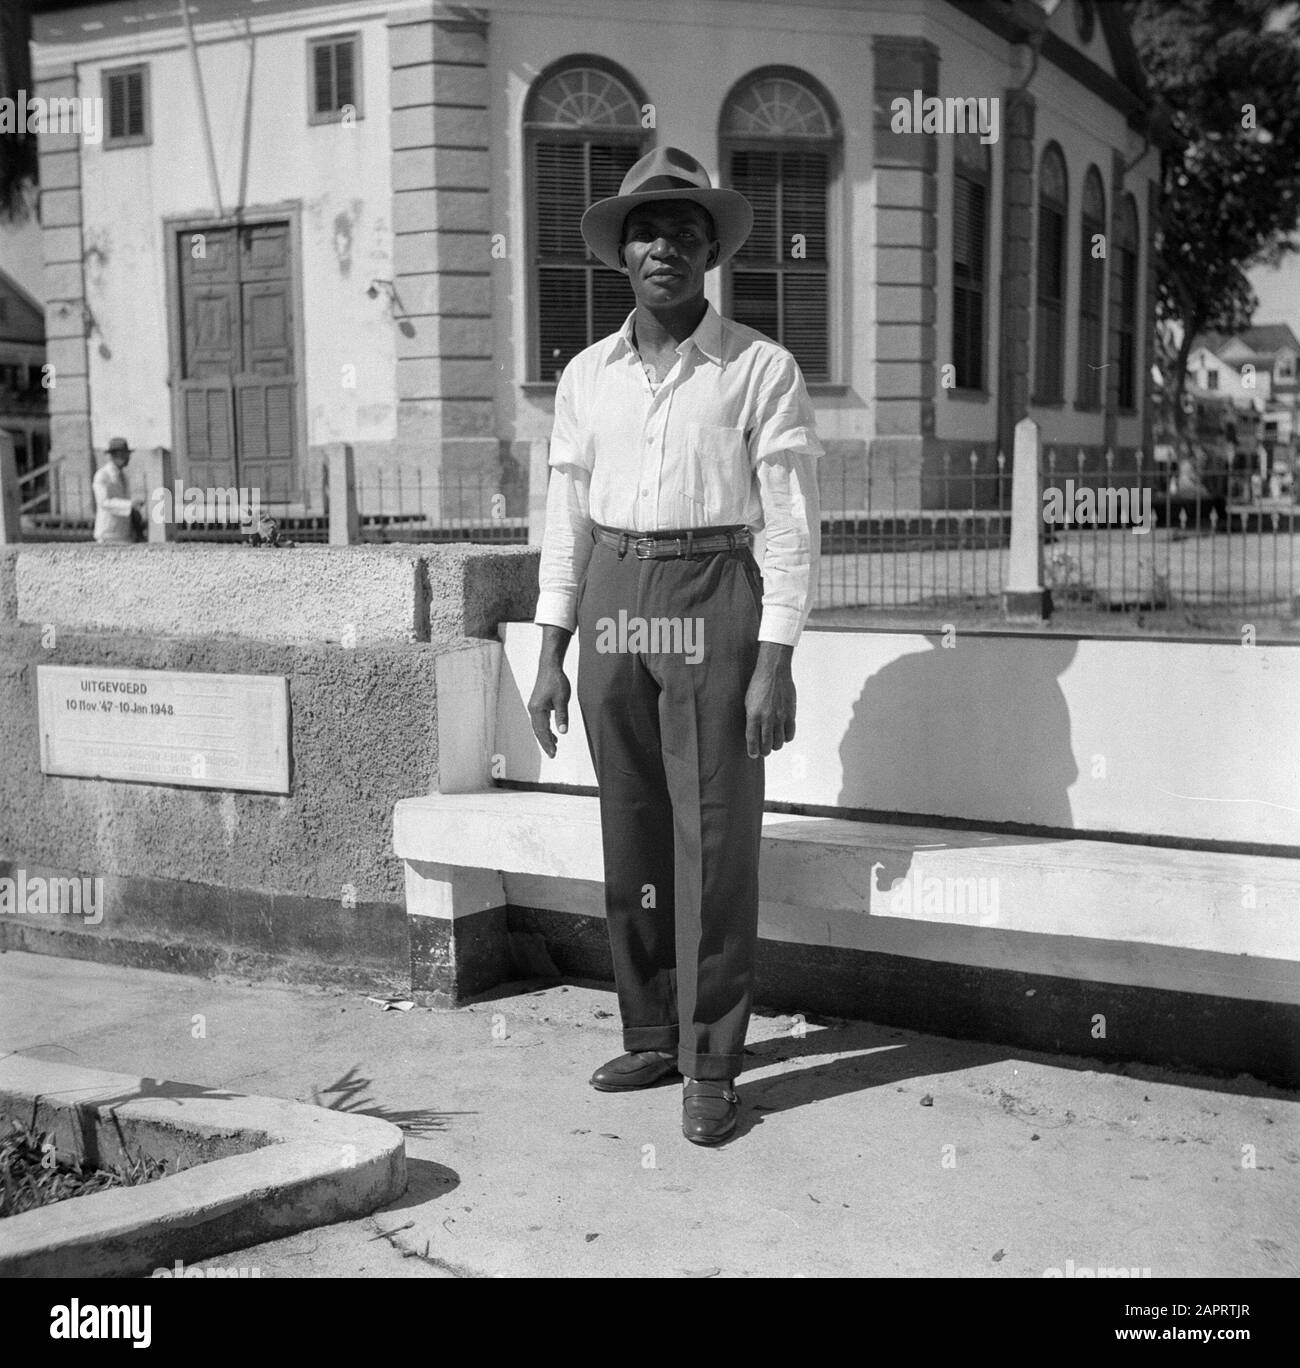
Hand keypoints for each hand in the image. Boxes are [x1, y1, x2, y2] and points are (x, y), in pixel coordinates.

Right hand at [528, 660, 570, 758]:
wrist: (549, 667)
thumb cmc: (557, 681)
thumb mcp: (562, 699)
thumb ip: (562, 716)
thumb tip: (563, 731)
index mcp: (537, 710)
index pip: (543, 731)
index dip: (548, 743)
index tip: (554, 753)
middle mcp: (533, 710)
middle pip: (538, 731)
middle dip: (545, 743)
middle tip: (553, 755)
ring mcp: (533, 707)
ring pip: (538, 727)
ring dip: (545, 737)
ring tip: (553, 746)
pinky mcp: (536, 704)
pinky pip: (539, 721)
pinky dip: (545, 729)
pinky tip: (553, 734)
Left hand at [745, 644, 795, 758]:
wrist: (774, 673)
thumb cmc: (758, 687)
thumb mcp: (748, 703)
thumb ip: (751, 720)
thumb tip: (754, 736)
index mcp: (753, 716)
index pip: (752, 741)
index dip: (753, 751)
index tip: (753, 754)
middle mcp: (767, 718)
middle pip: (766, 745)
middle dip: (764, 751)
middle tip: (763, 750)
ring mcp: (780, 717)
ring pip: (779, 742)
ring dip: (775, 745)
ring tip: (773, 743)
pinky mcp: (791, 714)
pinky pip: (790, 734)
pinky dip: (786, 738)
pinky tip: (783, 734)